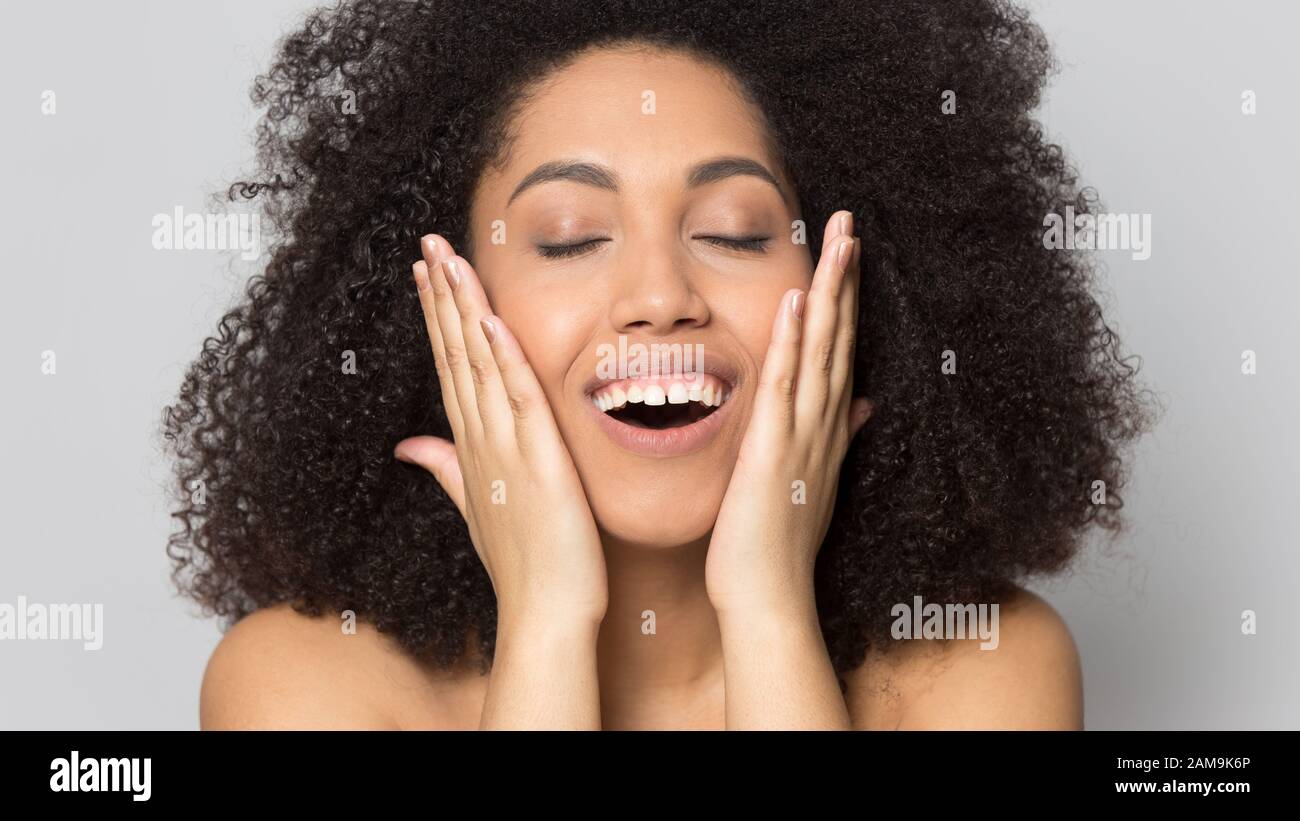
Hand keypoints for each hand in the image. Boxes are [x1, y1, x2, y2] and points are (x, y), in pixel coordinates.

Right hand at [395, 235, 608, 627]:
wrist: (545, 614)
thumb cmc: (522, 566)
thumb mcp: (479, 509)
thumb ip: (447, 470)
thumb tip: (409, 447)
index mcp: (474, 447)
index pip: (451, 367)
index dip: (438, 318)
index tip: (427, 273)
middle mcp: (482, 440)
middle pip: (456, 354)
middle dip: (442, 297)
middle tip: (428, 244)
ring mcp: (506, 447)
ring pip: (478, 365)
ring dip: (463, 310)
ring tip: (447, 259)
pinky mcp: (538, 460)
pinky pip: (518, 399)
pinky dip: (503, 359)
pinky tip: (491, 319)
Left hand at [705, 211, 872, 618]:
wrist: (767, 596)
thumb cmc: (779, 544)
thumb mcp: (811, 482)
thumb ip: (835, 438)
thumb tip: (862, 406)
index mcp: (825, 430)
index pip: (839, 351)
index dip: (845, 300)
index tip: (846, 254)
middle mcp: (821, 425)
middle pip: (839, 338)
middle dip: (845, 278)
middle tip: (849, 220)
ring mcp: (802, 436)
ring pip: (821, 351)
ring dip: (831, 293)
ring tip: (839, 238)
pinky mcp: (773, 452)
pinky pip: (785, 387)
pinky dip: (794, 343)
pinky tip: (798, 300)